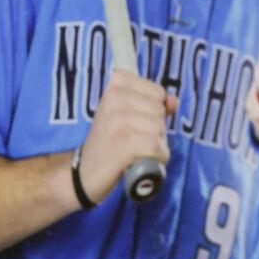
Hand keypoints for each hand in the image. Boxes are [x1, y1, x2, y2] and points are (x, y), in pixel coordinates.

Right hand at [73, 70, 175, 203]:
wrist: (85, 172)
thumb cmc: (108, 142)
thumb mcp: (126, 115)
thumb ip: (153, 104)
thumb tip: (174, 100)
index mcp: (115, 85)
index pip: (157, 91)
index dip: (153, 109)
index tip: (135, 120)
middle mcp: (115, 97)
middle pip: (159, 111)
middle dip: (154, 128)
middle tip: (133, 139)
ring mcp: (119, 119)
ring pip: (159, 129)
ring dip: (155, 145)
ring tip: (135, 150)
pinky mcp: (124, 142)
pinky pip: (157, 147)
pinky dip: (156, 158)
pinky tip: (142, 161)